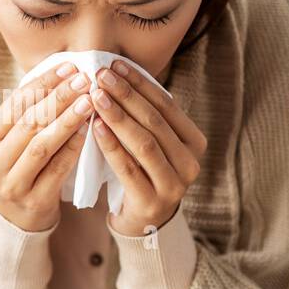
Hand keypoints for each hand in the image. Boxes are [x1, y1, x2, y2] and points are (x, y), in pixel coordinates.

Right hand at [0, 62, 93, 231]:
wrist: (17, 216)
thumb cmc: (19, 165)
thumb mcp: (12, 139)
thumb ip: (28, 111)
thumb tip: (65, 73)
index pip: (14, 103)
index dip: (43, 83)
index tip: (69, 67)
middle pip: (28, 122)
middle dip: (58, 98)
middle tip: (83, 80)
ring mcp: (11, 185)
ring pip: (41, 145)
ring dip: (67, 120)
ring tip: (89, 101)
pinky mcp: (33, 201)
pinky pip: (57, 169)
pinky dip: (73, 147)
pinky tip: (88, 130)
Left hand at [89, 59, 206, 236]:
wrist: (142, 223)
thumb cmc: (143, 173)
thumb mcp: (152, 144)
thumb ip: (144, 116)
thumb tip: (116, 73)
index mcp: (194, 142)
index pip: (166, 105)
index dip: (140, 83)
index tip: (116, 64)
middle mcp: (190, 163)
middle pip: (155, 122)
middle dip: (126, 96)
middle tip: (101, 76)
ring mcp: (174, 185)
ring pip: (144, 143)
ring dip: (118, 117)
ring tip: (96, 97)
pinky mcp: (152, 202)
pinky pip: (129, 168)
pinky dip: (111, 145)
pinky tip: (95, 127)